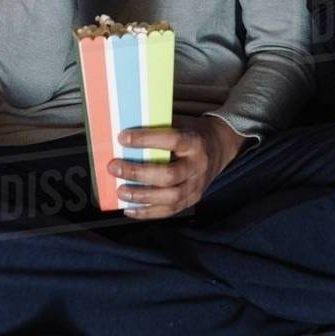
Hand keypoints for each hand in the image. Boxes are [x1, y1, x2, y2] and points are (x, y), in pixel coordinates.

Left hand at [108, 115, 246, 219]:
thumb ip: (158, 127)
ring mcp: (196, 186)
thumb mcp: (180, 123)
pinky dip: (147, 212)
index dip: (146, 140)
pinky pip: (169, 211)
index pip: (172, 140)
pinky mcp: (192, 200)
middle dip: (138, 173)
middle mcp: (197, 166)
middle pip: (169, 175)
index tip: (123, 138)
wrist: (219, 147)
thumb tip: (125, 129)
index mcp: (195, 142)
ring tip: (120, 191)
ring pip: (169, 197)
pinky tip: (129, 208)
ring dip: (141, 196)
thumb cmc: (192, 133)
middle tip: (114, 167)